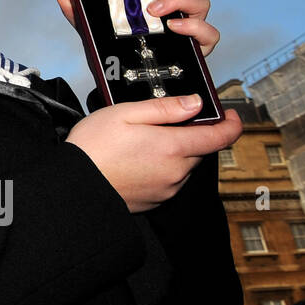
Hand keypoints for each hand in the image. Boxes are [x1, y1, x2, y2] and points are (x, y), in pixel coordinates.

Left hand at [49, 0, 221, 57]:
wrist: (125, 80)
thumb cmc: (116, 47)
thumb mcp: (92, 26)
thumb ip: (76, 7)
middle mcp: (177, 6)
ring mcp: (190, 24)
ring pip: (201, 0)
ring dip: (179, 0)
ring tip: (154, 9)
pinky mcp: (199, 45)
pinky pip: (210, 32)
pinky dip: (195, 27)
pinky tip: (174, 27)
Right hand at [66, 96, 242, 212]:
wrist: (74, 186)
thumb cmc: (93, 146)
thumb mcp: (124, 113)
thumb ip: (164, 107)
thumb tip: (195, 103)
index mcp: (173, 146)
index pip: (219, 137)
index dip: (231, 125)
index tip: (230, 115)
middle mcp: (177, 172)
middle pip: (200, 150)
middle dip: (192, 135)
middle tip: (165, 123)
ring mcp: (168, 189)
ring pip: (185, 166)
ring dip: (175, 153)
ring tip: (142, 143)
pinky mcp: (156, 201)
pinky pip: (170, 181)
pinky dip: (162, 169)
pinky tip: (137, 162)